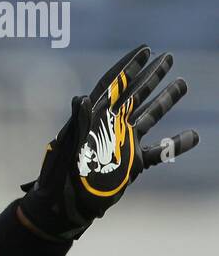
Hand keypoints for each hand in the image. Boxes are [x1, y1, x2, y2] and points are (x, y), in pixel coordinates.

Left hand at [19, 45, 198, 239]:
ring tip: (183, 83)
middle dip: (150, 75)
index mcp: (94, 119)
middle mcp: (110, 128)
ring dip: (166, 101)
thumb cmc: (61, 177)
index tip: (145, 49)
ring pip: (150, 117)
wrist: (65, 207)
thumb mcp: (69, 148)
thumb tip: (81, 97)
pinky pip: (158, 152)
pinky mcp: (132, 165)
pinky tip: (194, 136)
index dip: (127, 67)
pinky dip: (176, 145)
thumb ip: (78, 123)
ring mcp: (123, 145)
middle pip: (134, 95)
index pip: (113, 86)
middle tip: (168, 56)